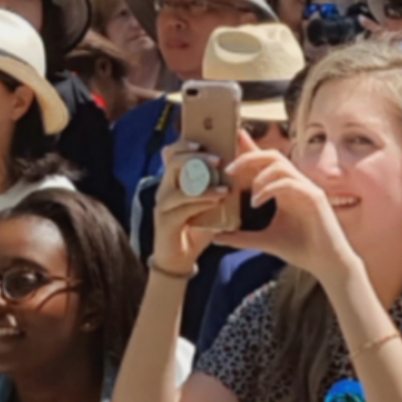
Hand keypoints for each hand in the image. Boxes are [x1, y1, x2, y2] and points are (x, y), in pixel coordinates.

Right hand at [152, 140, 228, 275]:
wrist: (180, 259)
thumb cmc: (195, 228)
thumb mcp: (209, 204)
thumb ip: (219, 186)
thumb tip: (239, 167)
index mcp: (173, 181)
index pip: (171, 153)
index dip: (184, 144)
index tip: (203, 142)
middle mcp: (164, 189)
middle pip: (172, 162)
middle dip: (196, 158)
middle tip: (218, 160)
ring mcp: (162, 205)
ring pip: (177, 185)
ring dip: (203, 184)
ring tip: (224, 187)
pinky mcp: (165, 222)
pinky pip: (182, 208)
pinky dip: (200, 203)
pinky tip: (216, 202)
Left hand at [213, 131, 358, 282]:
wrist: (327, 264)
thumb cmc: (302, 250)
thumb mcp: (265, 241)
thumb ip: (242, 237)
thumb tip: (217, 236)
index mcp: (285, 189)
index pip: (266, 162)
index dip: (250, 148)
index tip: (232, 140)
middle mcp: (296, 184)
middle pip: (272, 155)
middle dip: (248, 157)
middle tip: (229, 170)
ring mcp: (307, 188)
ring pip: (280, 165)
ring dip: (259, 175)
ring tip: (248, 194)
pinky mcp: (315, 197)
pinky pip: (288, 182)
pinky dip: (269, 189)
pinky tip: (257, 203)